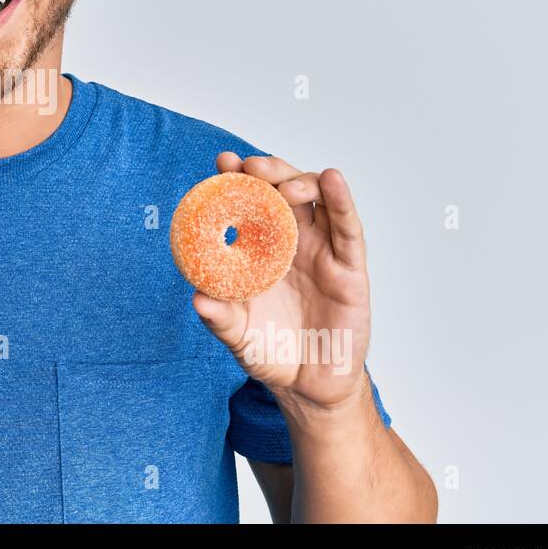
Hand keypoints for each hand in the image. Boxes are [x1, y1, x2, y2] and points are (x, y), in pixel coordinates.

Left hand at [191, 152, 371, 412]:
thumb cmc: (270, 352)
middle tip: (249, 167)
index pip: (249, 202)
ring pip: (316, 199)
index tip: (223, 162)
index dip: (237, 178)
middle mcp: (291, 240)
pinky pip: (347, 228)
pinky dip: (340, 200)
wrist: (309, 386)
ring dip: (299, 181)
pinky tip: (332, 180)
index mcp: (260, 248)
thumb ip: (220, 319)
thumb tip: (197, 300)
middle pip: (282, 189)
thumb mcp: (238, 336)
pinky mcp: (349, 266)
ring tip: (282, 185)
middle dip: (267, 171)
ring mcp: (321, 249)